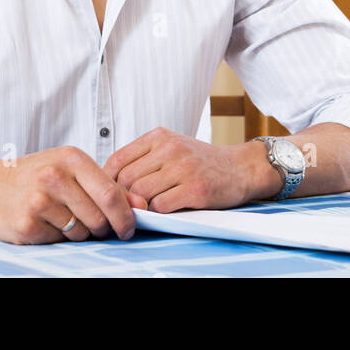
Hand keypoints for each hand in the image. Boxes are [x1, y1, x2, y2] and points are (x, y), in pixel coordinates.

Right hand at [0, 146, 146, 244]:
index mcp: (70, 158)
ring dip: (79, 233)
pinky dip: (57, 237)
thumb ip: (105, 186)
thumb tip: (140, 205)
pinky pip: (59, 241)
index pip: (110, 193)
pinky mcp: (26, 224)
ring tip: (62, 218)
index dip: (125, 216)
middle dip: (103, 228)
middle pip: (99, 217)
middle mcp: (53, 176)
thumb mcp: (70, 170)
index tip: (129, 228)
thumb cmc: (34, 176)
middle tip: (95, 226)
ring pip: (80, 232)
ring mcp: (38, 201)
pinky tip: (44, 223)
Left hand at [104, 127, 278, 212]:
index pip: (118, 159)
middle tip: (131, 206)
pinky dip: (159, 213)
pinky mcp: (196, 189)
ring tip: (151, 207)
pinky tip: (168, 209)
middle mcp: (170, 148)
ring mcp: (184, 168)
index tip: (114, 193)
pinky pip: (161, 206)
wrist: (240, 168)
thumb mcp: (171, 147)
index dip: (109, 181)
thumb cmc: (201, 162)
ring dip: (142, 206)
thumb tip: (110, 183)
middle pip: (127, 179)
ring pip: (141, 193)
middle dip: (125, 197)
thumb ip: (144, 159)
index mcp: (160, 136)